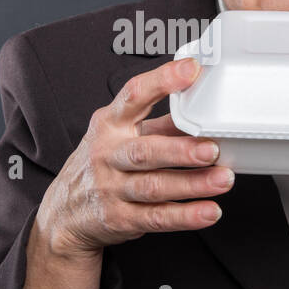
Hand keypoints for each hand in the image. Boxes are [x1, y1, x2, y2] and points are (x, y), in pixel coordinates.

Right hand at [34, 56, 234, 261]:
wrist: (65, 213)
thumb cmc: (100, 165)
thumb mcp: (120, 135)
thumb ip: (160, 123)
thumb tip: (200, 106)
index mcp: (110, 124)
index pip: (133, 96)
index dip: (162, 82)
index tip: (191, 70)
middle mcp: (108, 155)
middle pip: (144, 152)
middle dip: (180, 151)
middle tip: (212, 149)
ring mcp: (111, 189)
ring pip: (154, 187)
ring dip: (191, 184)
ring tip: (222, 180)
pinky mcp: (120, 218)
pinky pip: (156, 217)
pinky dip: (184, 217)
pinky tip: (208, 212)